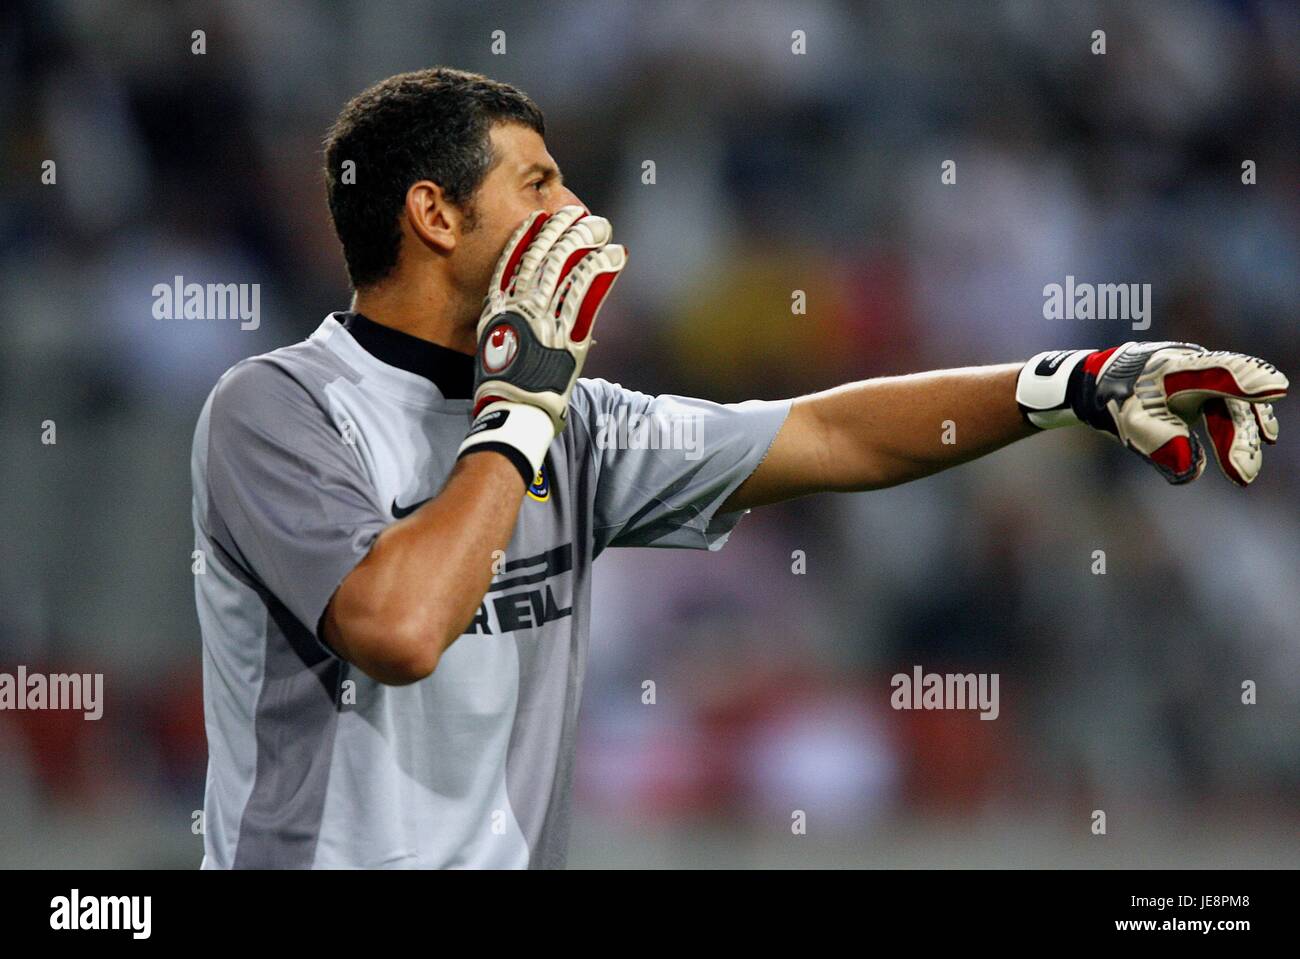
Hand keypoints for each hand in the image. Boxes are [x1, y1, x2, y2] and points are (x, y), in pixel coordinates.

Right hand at [456, 206, 626, 482]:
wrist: (513, 412)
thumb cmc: (502, 385)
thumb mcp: (492, 346)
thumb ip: (506, 322)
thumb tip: (516, 308)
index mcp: (498, 308)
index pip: (513, 262)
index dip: (528, 237)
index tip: (540, 218)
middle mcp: (520, 307)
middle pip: (542, 257)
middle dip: (562, 230)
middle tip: (577, 213)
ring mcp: (544, 319)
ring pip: (565, 268)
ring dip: (584, 242)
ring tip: (599, 225)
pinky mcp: (569, 335)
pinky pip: (587, 295)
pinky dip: (601, 272)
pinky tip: (614, 255)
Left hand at [1016, 342, 1287, 484]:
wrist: (1095, 388)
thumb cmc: (1113, 399)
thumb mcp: (1129, 422)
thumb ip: (1159, 442)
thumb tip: (1191, 470)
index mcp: (1177, 366)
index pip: (1220, 370)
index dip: (1249, 379)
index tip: (1276, 387)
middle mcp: (1196, 369)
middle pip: (1230, 401)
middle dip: (1239, 438)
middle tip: (1243, 475)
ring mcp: (1200, 382)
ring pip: (1230, 411)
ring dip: (1238, 441)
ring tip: (1243, 474)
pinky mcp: (1199, 396)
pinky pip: (1223, 414)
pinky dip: (1232, 434)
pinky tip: (1247, 453)